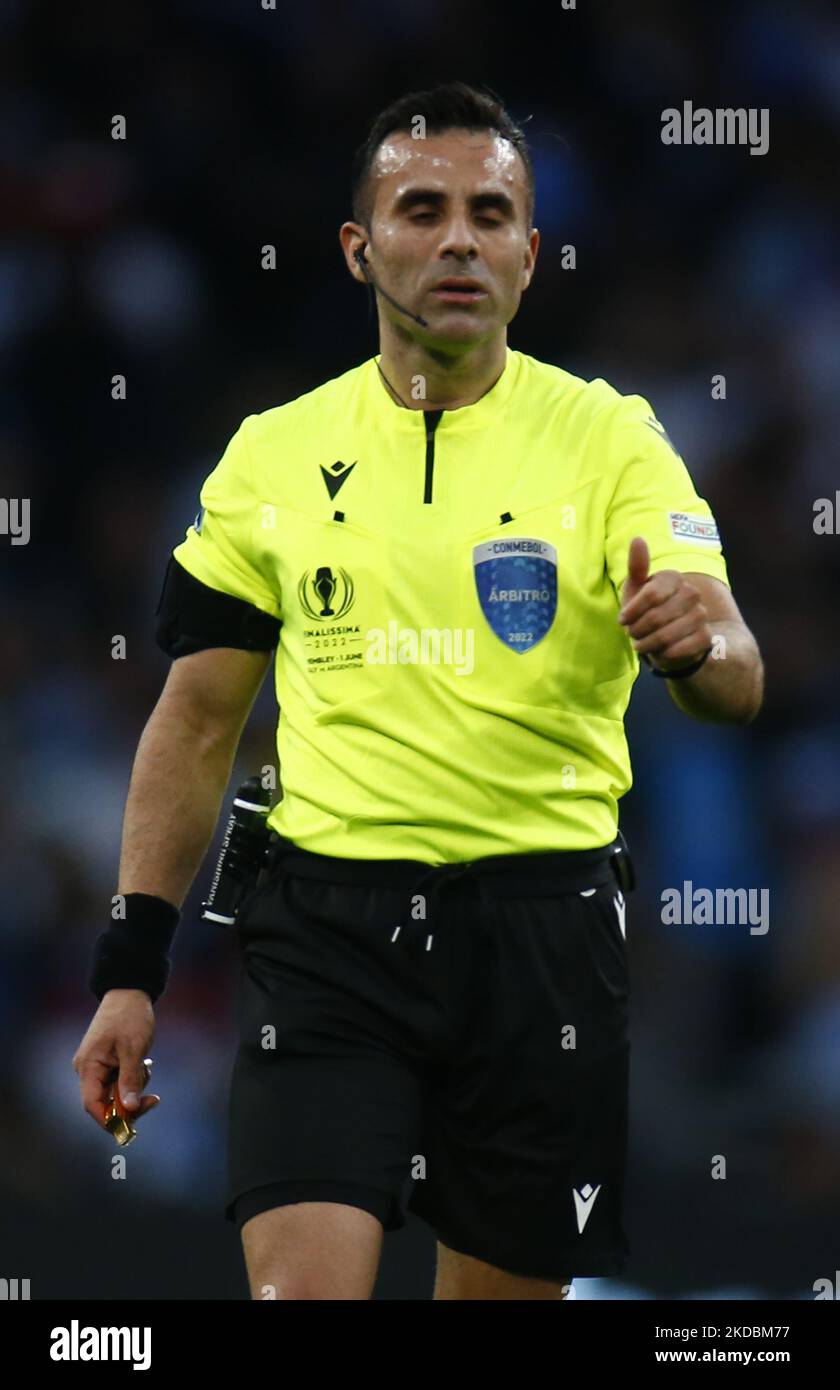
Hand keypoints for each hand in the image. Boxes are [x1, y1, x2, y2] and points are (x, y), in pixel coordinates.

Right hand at [73, 989, 160, 1130]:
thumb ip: (130, 1080)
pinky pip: (118, 1081)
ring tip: (147, 1066)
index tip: (132, 1126)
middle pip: (105, 1102)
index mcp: (88, 1067)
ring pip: (114, 1093)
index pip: (92, 1105)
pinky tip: (144, 1064)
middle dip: (129, 1103)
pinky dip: (133, 1078)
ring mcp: (96, 1066)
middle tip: (153, 1099)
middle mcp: (88, 1069)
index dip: (110, 1120)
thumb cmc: (130, 1017)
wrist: (129, 992)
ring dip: (134, 1088)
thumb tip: (128, 1109)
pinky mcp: (106, 1062)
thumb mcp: (134, 1049)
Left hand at [617, 537, 711, 671]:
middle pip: (657, 617)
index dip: (632, 612)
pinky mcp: (706, 636)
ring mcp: (701, 614)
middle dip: (638, 630)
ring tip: (642, 644)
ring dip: (648, 644)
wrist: (664, 638)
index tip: (622, 620)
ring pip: (668, 634)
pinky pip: (681, 648)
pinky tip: (660, 651)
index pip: (651, 595)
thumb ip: (636, 567)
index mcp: (673, 577)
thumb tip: (638, 538)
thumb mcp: (635, 590)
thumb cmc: (645, 611)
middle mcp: (691, 593)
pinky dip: (664, 654)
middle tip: (632, 634)